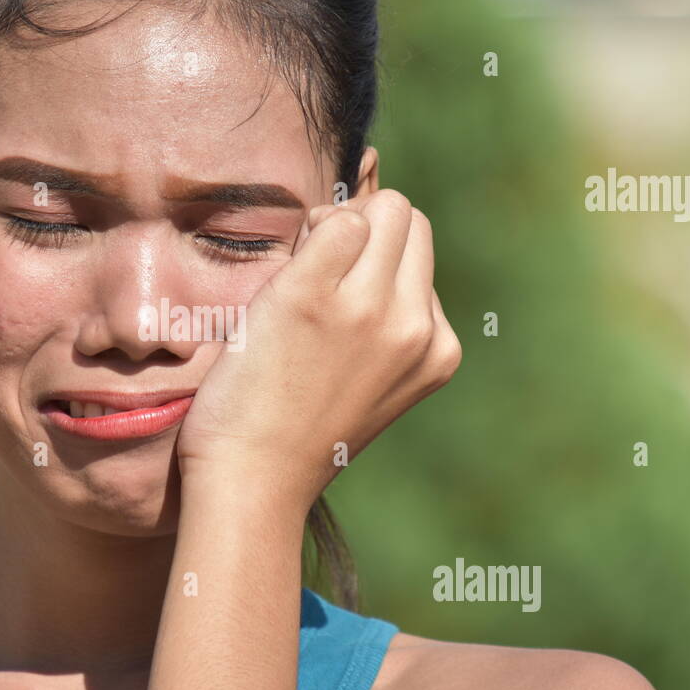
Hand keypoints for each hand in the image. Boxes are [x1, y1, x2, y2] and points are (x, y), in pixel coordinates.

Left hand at [175, 189, 461, 506]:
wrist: (253, 481)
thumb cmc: (293, 428)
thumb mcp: (369, 378)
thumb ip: (385, 319)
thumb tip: (368, 233)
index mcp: (436, 348)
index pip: (420, 253)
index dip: (376, 254)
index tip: (339, 290)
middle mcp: (414, 326)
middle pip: (409, 220)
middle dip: (365, 227)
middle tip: (319, 274)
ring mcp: (368, 310)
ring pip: (381, 209)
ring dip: (336, 224)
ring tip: (302, 279)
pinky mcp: (311, 298)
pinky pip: (334, 220)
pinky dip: (309, 231)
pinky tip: (283, 278)